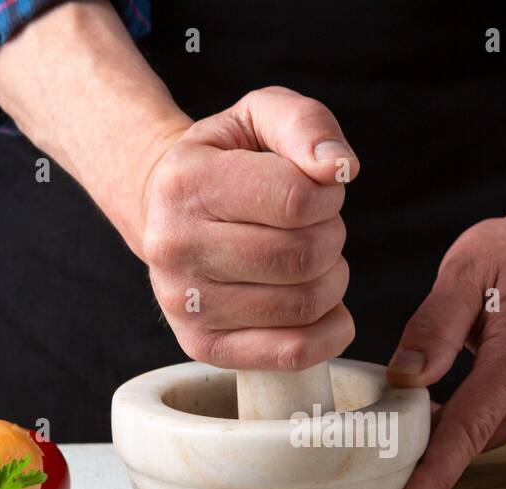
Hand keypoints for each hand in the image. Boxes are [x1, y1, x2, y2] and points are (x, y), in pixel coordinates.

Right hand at [127, 88, 360, 369]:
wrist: (167, 211)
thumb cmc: (227, 162)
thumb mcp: (259, 118)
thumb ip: (306, 125)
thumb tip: (338, 169)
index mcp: (186, 183)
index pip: (297, 199)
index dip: (328, 196)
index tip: (316, 192)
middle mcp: (175, 247)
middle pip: (303, 256)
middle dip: (332, 238)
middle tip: (317, 228)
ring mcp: (185, 304)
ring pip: (304, 304)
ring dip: (332, 281)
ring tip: (310, 261)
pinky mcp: (203, 346)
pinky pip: (294, 353)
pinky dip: (330, 330)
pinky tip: (321, 305)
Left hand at [386, 208, 505, 488]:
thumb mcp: (468, 269)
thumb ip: (434, 325)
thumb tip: (403, 377)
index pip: (464, 435)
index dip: (430, 479)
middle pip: (467, 443)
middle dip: (422, 450)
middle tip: (372, 440)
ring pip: (480, 437)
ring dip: (445, 431)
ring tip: (408, 407)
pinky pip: (496, 426)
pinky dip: (468, 420)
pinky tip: (446, 395)